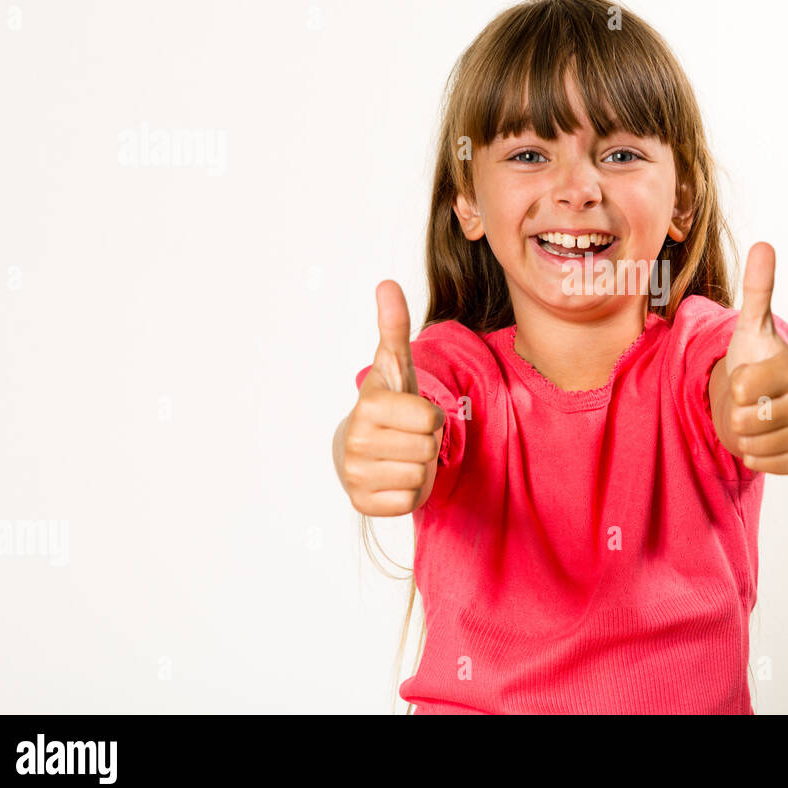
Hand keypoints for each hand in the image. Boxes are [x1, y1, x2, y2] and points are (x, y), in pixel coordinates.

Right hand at [338, 281, 444, 515]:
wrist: (357, 449)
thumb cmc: (386, 404)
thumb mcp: (394, 365)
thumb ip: (394, 326)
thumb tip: (387, 283)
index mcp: (369, 406)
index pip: (431, 420)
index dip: (431, 417)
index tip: (413, 413)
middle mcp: (356, 442)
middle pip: (429, 448)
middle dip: (426, 443)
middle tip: (406, 436)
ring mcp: (356, 475)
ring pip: (420, 475)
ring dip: (418, 466)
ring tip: (400, 455)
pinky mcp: (363, 504)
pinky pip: (408, 502)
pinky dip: (408, 492)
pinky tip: (392, 477)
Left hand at [720, 242, 787, 473]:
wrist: (758, 399)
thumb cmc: (752, 360)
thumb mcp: (748, 326)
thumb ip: (757, 289)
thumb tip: (764, 245)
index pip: (741, 386)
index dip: (732, 385)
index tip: (743, 376)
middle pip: (744, 420)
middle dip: (734, 412)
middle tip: (746, 401)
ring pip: (753, 445)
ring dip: (743, 435)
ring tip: (752, 417)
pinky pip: (768, 466)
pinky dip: (756, 456)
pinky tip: (762, 439)